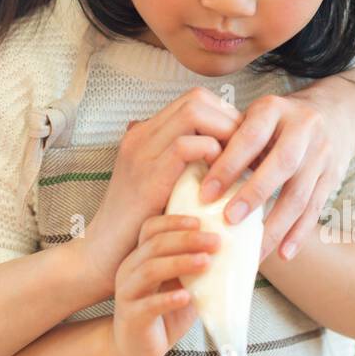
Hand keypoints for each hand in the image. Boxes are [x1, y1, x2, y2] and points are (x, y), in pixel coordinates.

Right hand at [83, 87, 243, 292]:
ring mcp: (141, 152)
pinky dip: (213, 154)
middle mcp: (140, 135)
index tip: (246, 144)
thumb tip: (216, 159)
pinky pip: (187, 146)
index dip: (225, 116)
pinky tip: (223, 177)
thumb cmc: (137, 226)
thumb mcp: (160, 187)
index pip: (193, 101)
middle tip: (252, 151)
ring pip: (194, 112)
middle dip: (231, 120)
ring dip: (227, 133)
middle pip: (197, 99)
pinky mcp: (147, 175)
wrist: (103, 256)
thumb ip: (179, 168)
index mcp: (144, 134)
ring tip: (242, 161)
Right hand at [111, 215, 219, 355]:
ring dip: (180, 263)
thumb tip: (242, 254)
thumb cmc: (164, 314)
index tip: (199, 222)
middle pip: (154, 245)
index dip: (173, 221)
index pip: (151, 228)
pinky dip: (168, 299)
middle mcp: (130, 270)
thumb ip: (200, 270)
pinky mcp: (132, 318)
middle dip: (186, 240)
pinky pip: (148, 305)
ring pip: (149, 270)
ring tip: (206, 262)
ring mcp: (128, 293)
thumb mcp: (185, 287)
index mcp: (141, 257)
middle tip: (215, 241)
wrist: (136, 350)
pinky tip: (186, 296)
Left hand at [196, 88, 354, 261]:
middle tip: (228, 221)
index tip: (205, 193)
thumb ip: (231, 139)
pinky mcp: (334, 177)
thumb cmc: (277, 121)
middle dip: (254, 195)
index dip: (228, 165)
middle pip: (281, 164)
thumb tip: (194, 174)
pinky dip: (299, 234)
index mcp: (274, 109)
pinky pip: (315, 209)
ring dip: (276, 226)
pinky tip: (283, 254)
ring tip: (254, 252)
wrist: (335, 112)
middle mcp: (303, 128)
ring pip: (301, 194)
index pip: (250, 137)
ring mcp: (322, 154)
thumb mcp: (255, 116)